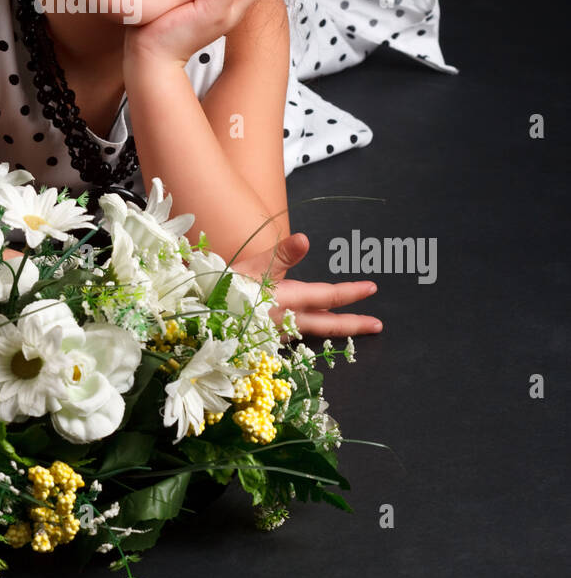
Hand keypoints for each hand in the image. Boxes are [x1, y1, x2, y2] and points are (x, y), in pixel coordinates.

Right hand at [233, 232, 382, 337]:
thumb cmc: (224, 287)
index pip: (327, 297)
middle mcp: (287, 322)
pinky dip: (310, 330)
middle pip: (328, 325)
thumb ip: (282, 253)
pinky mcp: (267, 339)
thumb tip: (306, 238)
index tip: (372, 289)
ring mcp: (277, 334)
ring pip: (312, 331)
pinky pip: (296, 335)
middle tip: (378, 325)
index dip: (351, 294)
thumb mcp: (252, 265)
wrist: (200, 315)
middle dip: (354, 324)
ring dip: (333, 329)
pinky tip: (311, 325)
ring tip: (350, 324)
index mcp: (287, 300)